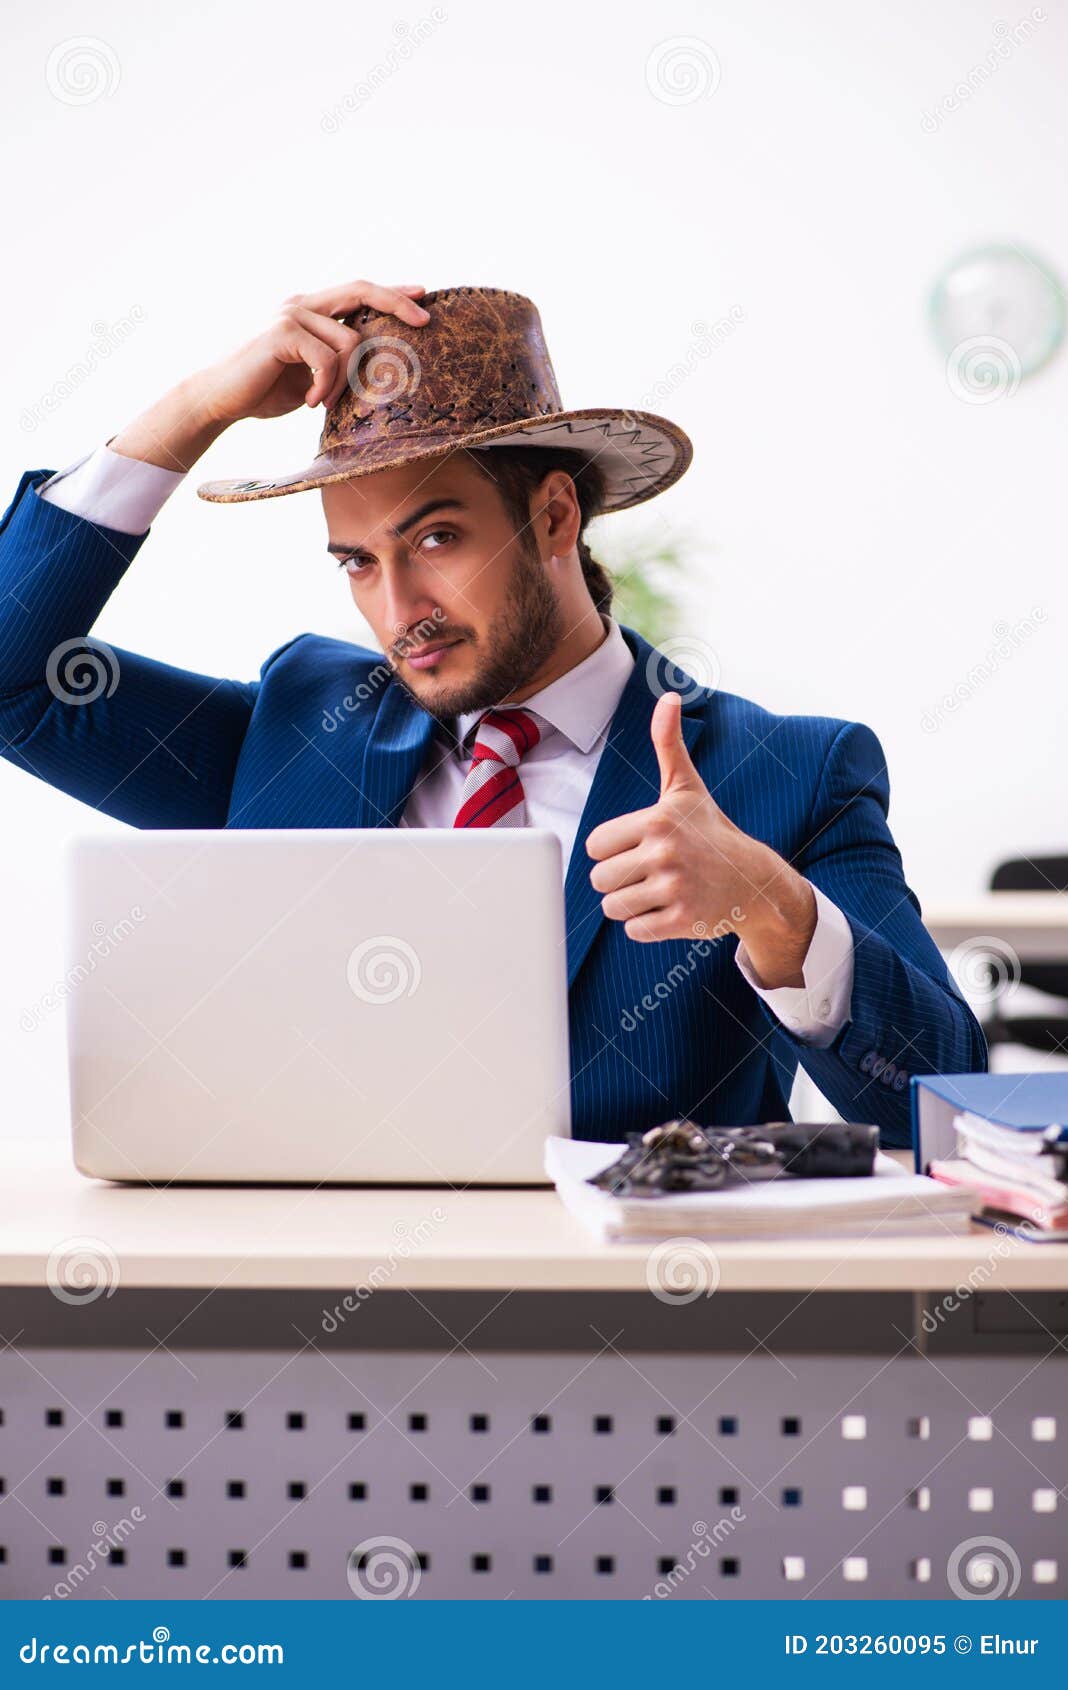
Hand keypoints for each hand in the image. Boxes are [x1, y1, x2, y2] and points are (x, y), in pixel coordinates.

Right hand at [191, 278, 430, 424]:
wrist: (218, 398)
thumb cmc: (263, 390)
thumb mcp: (309, 374)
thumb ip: (335, 362)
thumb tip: (373, 368)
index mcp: (308, 310)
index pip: (357, 292)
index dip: (390, 292)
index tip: (422, 295)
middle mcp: (301, 303)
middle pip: (360, 290)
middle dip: (396, 302)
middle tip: (425, 322)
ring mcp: (290, 313)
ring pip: (348, 340)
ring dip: (346, 379)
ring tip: (327, 403)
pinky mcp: (282, 332)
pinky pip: (326, 359)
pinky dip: (326, 385)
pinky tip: (311, 403)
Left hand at [585, 691, 817, 987]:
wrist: (753, 880)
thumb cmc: (710, 832)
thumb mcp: (686, 788)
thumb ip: (668, 744)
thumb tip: (669, 695)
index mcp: (657, 820)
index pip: (595, 845)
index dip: (612, 849)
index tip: (639, 846)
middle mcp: (665, 853)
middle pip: (599, 879)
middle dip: (619, 879)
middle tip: (650, 872)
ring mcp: (674, 889)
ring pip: (612, 907)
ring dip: (629, 904)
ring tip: (658, 890)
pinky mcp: (682, 921)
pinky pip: (634, 930)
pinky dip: (646, 925)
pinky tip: (670, 909)